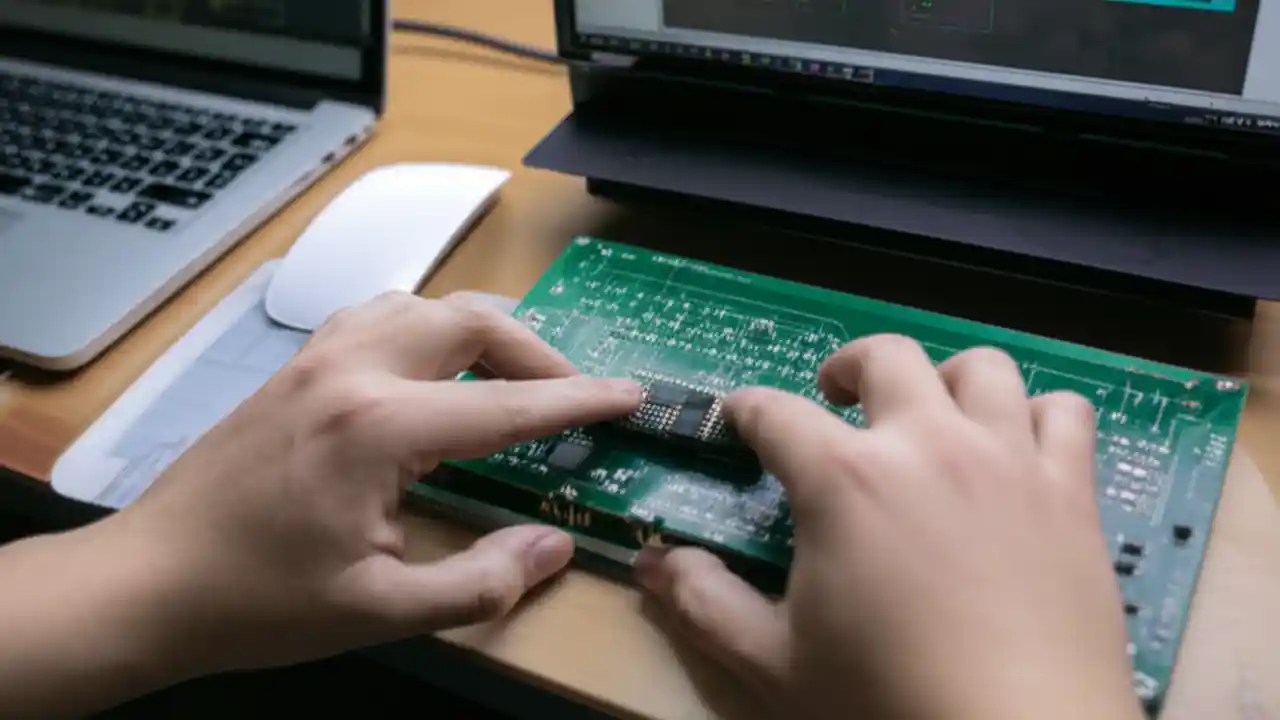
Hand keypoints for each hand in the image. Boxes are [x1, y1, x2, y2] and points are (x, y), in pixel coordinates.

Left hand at [115, 291, 641, 677]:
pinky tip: (430, 372)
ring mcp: (316, 361)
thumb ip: (480, 580)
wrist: (146, 583)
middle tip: (572, 395)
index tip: (631, 395)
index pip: (507, 402)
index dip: (579, 399)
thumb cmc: (259, 603)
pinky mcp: (293, 369)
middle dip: (537, 351)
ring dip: (479, 331)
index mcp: (379, 427)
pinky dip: (426, 329)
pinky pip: (378, 316)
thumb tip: (553, 546)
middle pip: (470, 321)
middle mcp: (352, 371)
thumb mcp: (379, 612)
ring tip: (508, 377)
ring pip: (422, 304)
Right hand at [637, 336, 1142, 719]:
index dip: (747, 408)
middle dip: (847, 367)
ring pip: (982, 368)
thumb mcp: (773, 663)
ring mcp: (1008, 458)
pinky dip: (1038, 416)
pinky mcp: (1071, 490)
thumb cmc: (885, 703)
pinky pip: (1065, 413)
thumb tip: (653, 562)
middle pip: (885, 356)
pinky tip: (1019, 447)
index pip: (775, 412)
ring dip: (946, 379)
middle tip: (835, 399)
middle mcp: (926, 443)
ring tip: (931, 414)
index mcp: (843, 479)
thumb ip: (705, 603)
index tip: (741, 417)